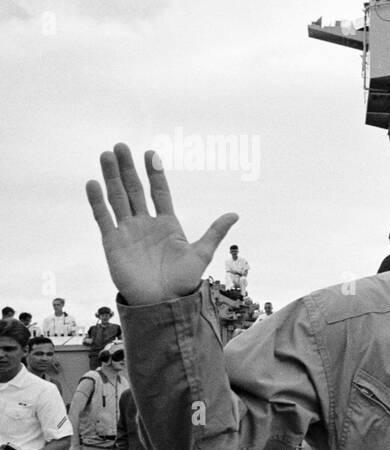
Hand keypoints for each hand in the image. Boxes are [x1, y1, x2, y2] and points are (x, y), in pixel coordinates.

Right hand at [86, 144, 238, 305]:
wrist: (161, 303)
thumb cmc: (183, 281)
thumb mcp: (201, 254)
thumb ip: (215, 232)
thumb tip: (235, 213)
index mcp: (168, 224)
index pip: (159, 192)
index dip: (155, 173)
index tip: (150, 153)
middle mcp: (146, 224)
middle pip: (135, 190)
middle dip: (128, 169)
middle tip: (121, 146)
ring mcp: (128, 232)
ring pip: (117, 198)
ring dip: (111, 177)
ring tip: (107, 155)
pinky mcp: (112, 243)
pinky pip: (103, 218)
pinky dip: (97, 201)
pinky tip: (93, 183)